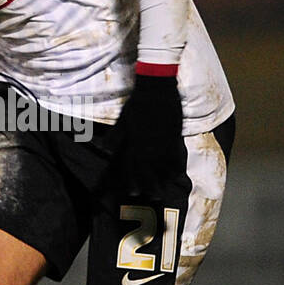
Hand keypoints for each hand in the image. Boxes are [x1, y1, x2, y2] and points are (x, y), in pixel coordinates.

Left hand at [103, 71, 182, 199]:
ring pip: (164, 166)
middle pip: (149, 170)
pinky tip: (178, 174)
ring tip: (165, 190)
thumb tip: (105, 147)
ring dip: (164, 180)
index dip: (133, 180)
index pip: (133, 166)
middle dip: (150, 185)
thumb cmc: (138, 102)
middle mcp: (149, 145)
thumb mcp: (123, 119)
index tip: (133, 192)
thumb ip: (116, 135)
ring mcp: (164, 141)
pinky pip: (177, 155)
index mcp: (135, 142)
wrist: (156, 87)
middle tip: (152, 196)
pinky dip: (177, 166)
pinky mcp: (175, 135)